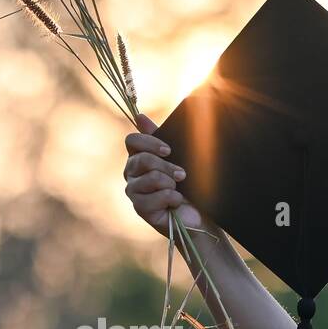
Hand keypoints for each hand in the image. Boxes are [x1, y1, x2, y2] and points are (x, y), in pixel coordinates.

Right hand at [124, 114, 202, 235]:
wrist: (196, 212)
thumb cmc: (185, 183)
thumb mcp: (175, 157)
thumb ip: (158, 136)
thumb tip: (140, 116)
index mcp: (137, 157)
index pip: (132, 141)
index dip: (149, 142)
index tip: (169, 150)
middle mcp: (131, 173)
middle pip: (142, 159)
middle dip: (167, 166)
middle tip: (182, 174)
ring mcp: (134, 191)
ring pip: (151, 178)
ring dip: (171, 183)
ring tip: (179, 189)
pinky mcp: (140, 208)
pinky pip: (157, 196)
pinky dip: (173, 198)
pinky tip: (176, 202)